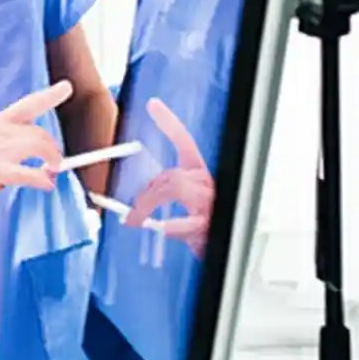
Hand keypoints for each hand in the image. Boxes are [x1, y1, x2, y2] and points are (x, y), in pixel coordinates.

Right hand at [0, 80, 72, 206]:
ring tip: (51, 172)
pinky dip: (42, 180)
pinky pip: (28, 174)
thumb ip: (12, 140)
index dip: (49, 95)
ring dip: (52, 161)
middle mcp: (0, 132)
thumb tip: (38, 153)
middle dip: (53, 149)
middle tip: (55, 162)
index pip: (28, 104)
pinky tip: (45, 184)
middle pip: (40, 133)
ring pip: (39, 147)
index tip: (66, 87)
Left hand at [125, 98, 214, 257]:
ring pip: (174, 186)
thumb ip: (163, 197)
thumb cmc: (205, 230)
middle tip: (129, 216)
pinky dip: (173, 226)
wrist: (229, 255)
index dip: (169, 123)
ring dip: (148, 205)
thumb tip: (135, 203)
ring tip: (136, 221)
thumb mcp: (183, 209)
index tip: (153, 104)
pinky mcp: (213, 223)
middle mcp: (209, 184)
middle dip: (144, 195)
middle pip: (170, 174)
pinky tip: (162, 229)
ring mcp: (213, 202)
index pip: (185, 143)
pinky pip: (190, 221)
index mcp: (201, 176)